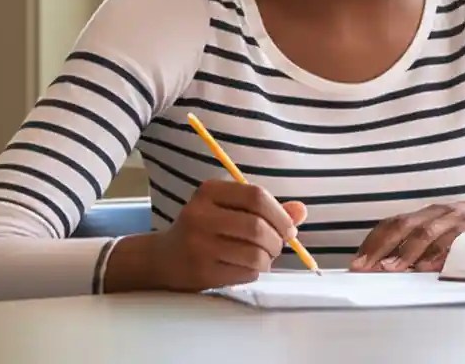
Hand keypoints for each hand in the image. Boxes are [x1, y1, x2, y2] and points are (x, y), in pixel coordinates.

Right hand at [140, 180, 305, 291]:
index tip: (289, 227)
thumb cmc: (206, 230)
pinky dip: (254, 272)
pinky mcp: (200, 271)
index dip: (280, 214)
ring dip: (268, 259)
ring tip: (263, 258)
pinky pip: (244, 273)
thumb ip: (267, 209)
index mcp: (209, 191)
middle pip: (257, 226)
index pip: (256, 195)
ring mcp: (198, 244)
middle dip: (277, 240)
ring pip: (254, 253)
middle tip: (278, 246)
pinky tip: (244, 268)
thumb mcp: (231, 210)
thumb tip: (301, 211)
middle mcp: (199, 214)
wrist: (163, 259)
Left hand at [350, 201, 464, 273]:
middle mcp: (440, 212)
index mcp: (428, 214)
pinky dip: (438, 254)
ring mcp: (458, 219)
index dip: (372, 242)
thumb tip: (390, 269)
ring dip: (406, 253)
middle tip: (365, 268)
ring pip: (426, 232)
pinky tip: (426, 267)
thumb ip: (421, 246)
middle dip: (381, 247)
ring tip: (391, 270)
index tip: (356, 263)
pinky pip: (454, 241)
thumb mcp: (445, 233)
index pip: (392, 223)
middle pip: (403, 225)